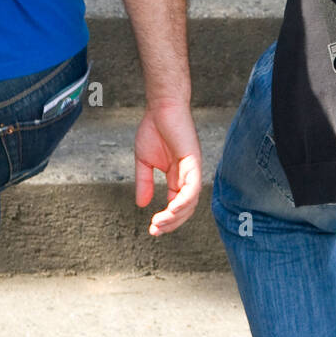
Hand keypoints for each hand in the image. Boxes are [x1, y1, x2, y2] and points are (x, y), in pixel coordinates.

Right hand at [134, 101, 201, 234]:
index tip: (152, 230)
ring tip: (160, 222)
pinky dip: (184, 200)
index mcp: (177, 176)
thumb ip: (144, 183)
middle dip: (171, 223)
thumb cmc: (154, 128)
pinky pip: (192, 186)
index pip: (176, 205)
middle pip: (185, 208)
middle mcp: (187, 175)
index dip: (166, 220)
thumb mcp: (144, 161)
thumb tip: (142, 204)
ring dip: (176, 216)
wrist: (160, 107)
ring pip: (190, 201)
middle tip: (155, 230)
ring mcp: (192, 169)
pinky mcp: (193, 161)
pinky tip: (171, 209)